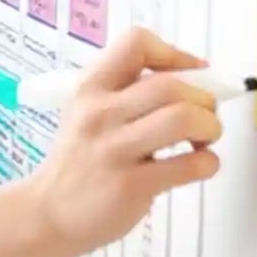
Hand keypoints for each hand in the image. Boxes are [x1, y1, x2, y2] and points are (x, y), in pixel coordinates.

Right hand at [31, 27, 222, 256]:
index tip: (188, 73)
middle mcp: (100, 114)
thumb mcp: (85, 112)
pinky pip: (190, 165)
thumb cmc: (77, 162)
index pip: (136, 44)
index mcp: (90, 88)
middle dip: (204, 99)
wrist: (47, 213)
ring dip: (209, 127)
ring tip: (203, 140)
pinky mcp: (131, 186)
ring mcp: (114, 150)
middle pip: (171, 85)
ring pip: (183, 119)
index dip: (174, 54)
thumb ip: (126, 93)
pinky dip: (208, 163)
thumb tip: (191, 80)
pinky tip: (198, 165)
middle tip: (204, 116)